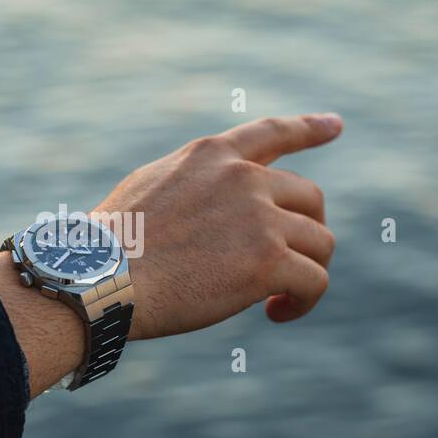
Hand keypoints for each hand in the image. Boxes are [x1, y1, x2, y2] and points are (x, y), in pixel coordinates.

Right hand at [93, 113, 342, 341]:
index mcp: (212, 156)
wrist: (102, 276)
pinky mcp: (268, 262)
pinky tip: (277, 312)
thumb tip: (210, 208)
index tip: (336, 125)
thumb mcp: (150, 188)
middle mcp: (243, 178)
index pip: (272, 132)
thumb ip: (192, 185)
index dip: (309, 128)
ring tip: (280, 297)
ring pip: (320, 242)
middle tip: (288, 263)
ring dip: (307, 270)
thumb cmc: (110, 246)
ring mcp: (259, 219)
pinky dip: (303, 301)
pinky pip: (314, 281)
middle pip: (310, 198)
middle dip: (306, 231)